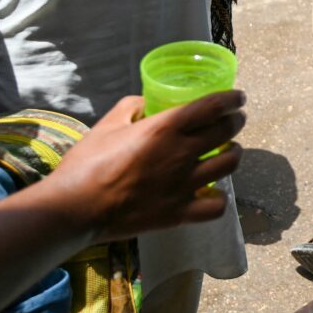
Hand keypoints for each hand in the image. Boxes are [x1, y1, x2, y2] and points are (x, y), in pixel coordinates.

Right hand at [47, 92, 245, 243]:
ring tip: (227, 152)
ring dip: (233, 154)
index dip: (232, 100)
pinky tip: (211, 193)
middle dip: (235, 122)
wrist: (74, 208)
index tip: (238, 98)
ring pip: (228, 165)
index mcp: (164, 128)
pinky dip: (218, 199)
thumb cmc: (86, 163)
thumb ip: (130, 108)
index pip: (213, 106)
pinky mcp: (178, 213)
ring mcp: (183, 185)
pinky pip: (215, 206)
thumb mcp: (107, 124)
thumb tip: (144, 104)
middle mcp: (181, 154)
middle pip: (226, 132)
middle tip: (233, 121)